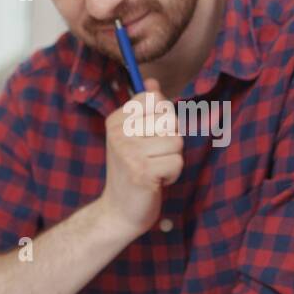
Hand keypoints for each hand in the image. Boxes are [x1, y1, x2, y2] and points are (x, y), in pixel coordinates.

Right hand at [99, 78, 183, 235]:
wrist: (118, 211)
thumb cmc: (131, 171)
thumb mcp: (132, 136)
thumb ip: (144, 108)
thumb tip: (152, 81)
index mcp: (116, 120)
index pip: (155, 99)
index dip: (163, 117)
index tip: (149, 135)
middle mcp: (119, 133)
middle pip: (170, 119)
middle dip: (170, 140)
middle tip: (153, 156)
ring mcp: (129, 153)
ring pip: (176, 141)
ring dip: (172, 158)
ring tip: (154, 168)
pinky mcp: (141, 173)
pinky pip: (177, 162)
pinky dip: (172, 175)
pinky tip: (156, 181)